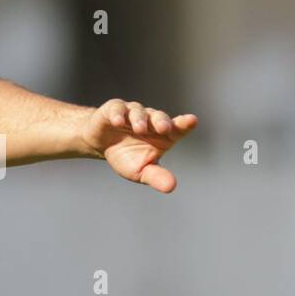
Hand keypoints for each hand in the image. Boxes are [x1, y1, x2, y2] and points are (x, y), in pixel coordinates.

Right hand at [81, 99, 197, 192]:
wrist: (101, 145)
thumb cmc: (127, 157)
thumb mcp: (141, 171)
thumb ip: (157, 177)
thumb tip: (171, 186)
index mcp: (163, 134)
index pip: (178, 127)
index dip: (185, 123)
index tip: (192, 121)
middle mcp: (150, 120)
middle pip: (159, 117)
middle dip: (162, 121)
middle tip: (164, 128)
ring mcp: (132, 112)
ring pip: (139, 111)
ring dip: (140, 119)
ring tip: (140, 128)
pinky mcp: (114, 109)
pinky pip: (117, 108)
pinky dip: (118, 114)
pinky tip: (118, 122)